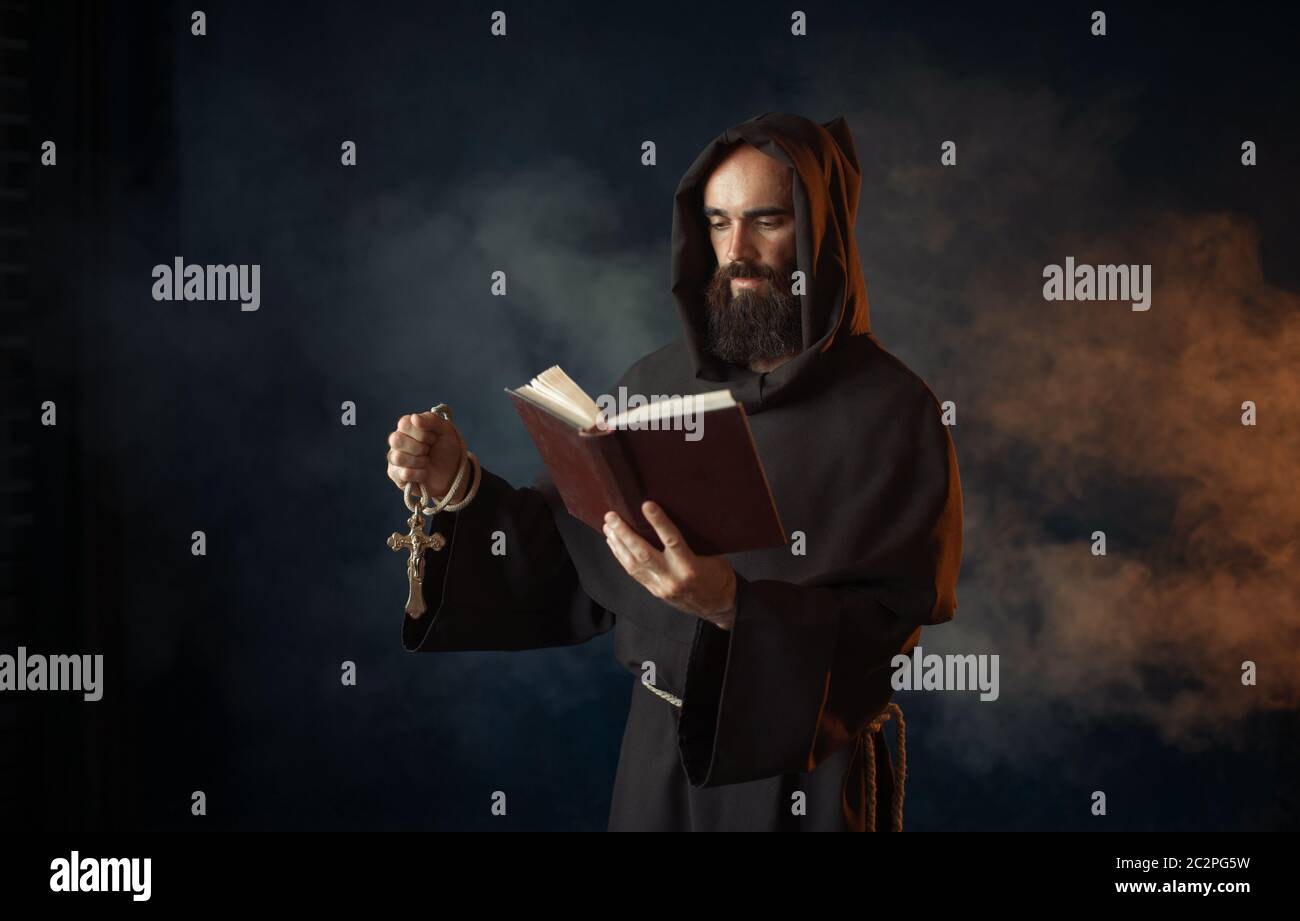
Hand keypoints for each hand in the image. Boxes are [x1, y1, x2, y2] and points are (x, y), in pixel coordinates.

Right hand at [385, 412, 469, 501]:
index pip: (403, 424)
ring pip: (397, 458)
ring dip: (419, 461)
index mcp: (406, 427)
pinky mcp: (396, 475)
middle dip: (419, 447)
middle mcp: (397, 441)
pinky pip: (404, 474)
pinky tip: (425, 473)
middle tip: (429, 450)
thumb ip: (431, 420)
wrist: (452, 471)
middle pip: (396, 440)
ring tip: (427, 462)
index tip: (434, 438)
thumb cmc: (446, 448)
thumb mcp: (444, 430)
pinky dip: (420, 474)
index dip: (421, 432)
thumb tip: (414, 417)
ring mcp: (394, 458)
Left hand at [603, 501, 736, 629]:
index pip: (671, 541)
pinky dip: (621, 556)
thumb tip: (670, 520)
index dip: (658, 522)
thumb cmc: (718, 577)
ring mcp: (661, 586)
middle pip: (642, 553)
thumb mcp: (711, 555)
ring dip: (618, 544)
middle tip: (612, 517)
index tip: (646, 505)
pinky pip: (634, 572)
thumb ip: (691, 542)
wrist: (719, 606)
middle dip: (624, 533)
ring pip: (633, 564)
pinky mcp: (655, 591)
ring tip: (608, 527)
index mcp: (690, 567)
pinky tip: (615, 544)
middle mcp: (672, 578)